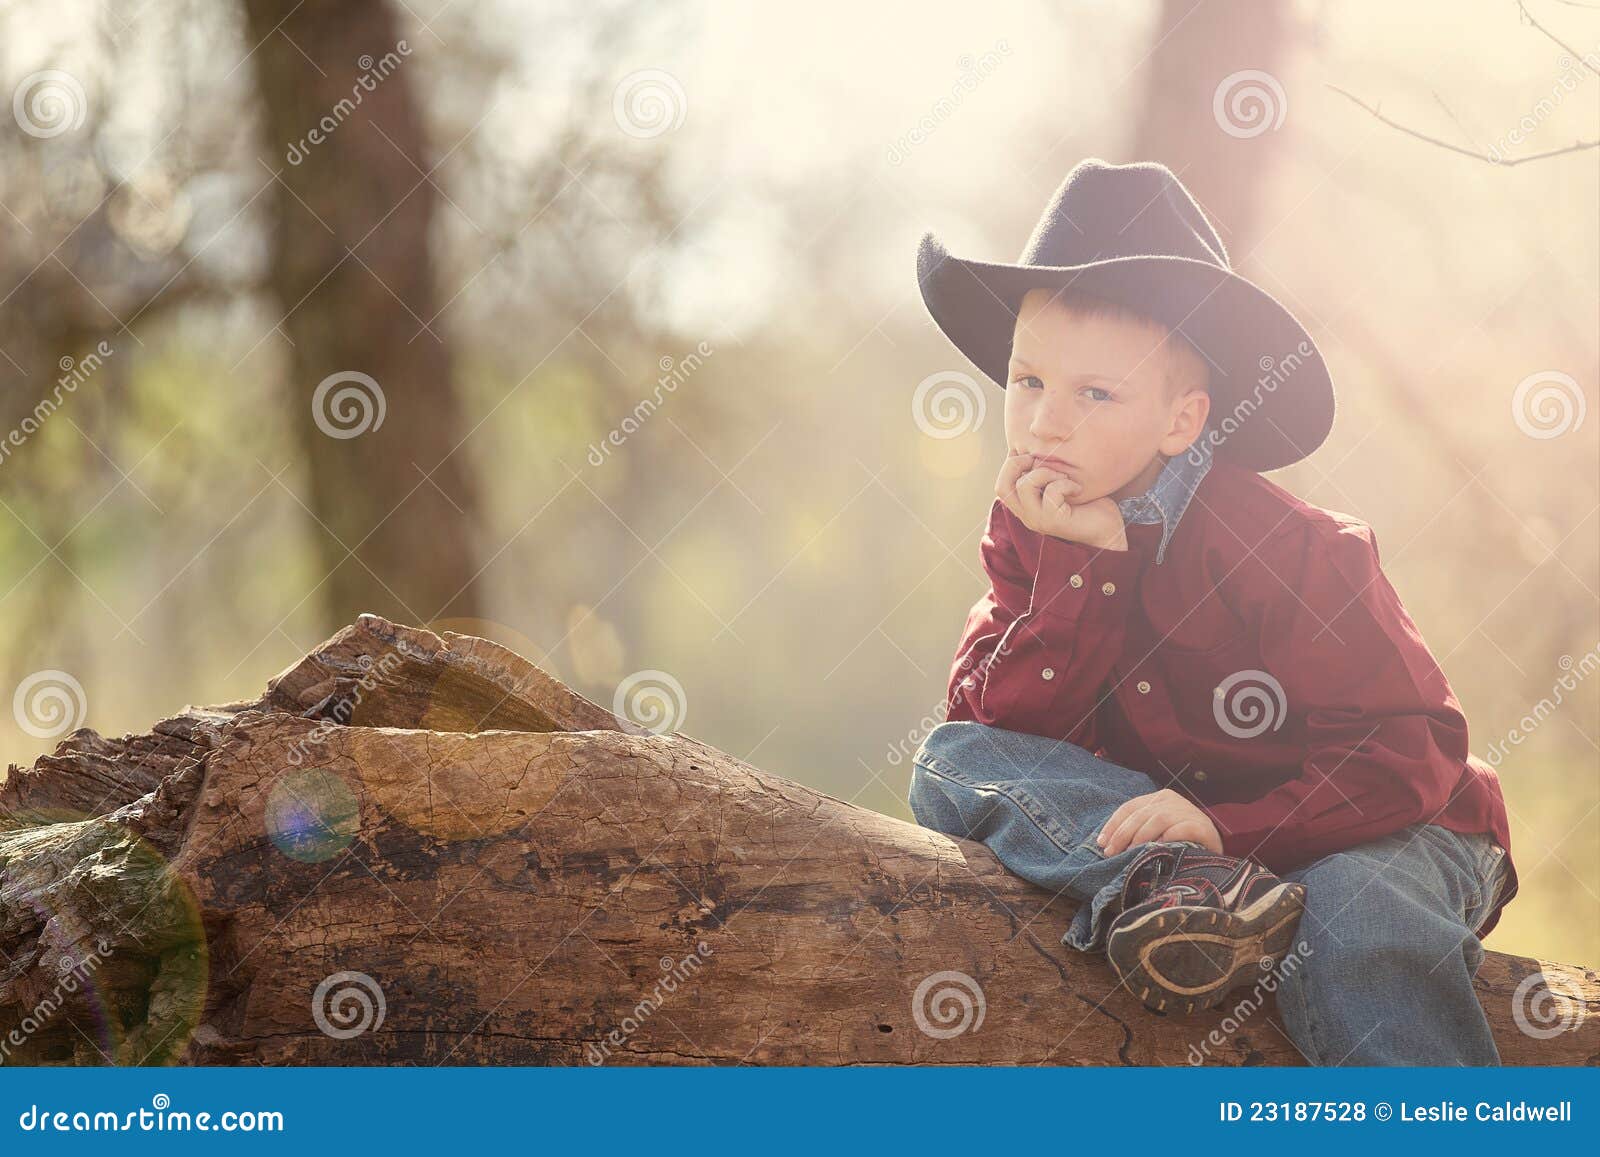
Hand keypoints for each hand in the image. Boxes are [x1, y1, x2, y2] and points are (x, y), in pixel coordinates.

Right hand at [996, 450, 1127, 550]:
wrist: (1106, 529)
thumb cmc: (1085, 503)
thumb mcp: (1058, 484)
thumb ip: (1043, 473)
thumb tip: (1033, 448)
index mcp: (1024, 507)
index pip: (1001, 485)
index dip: (1011, 464)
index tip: (1032, 455)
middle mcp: (1026, 515)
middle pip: (1002, 487)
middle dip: (1018, 464)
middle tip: (1038, 460)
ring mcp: (1038, 520)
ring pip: (1024, 486)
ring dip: (1045, 472)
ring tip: (1063, 477)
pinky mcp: (1054, 521)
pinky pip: (1051, 492)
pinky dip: (1065, 483)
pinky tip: (1077, 489)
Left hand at [1095, 788, 1221, 855]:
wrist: (1214, 849)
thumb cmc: (1180, 841)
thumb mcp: (1156, 830)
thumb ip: (1137, 829)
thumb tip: (1106, 843)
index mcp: (1159, 798)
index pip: (1130, 807)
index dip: (1113, 825)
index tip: (1101, 843)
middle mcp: (1173, 800)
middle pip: (1141, 814)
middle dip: (1122, 834)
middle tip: (1111, 853)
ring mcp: (1188, 811)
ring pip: (1158, 819)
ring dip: (1141, 837)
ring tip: (1131, 853)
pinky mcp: (1202, 826)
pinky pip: (1180, 830)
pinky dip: (1167, 839)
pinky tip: (1157, 850)